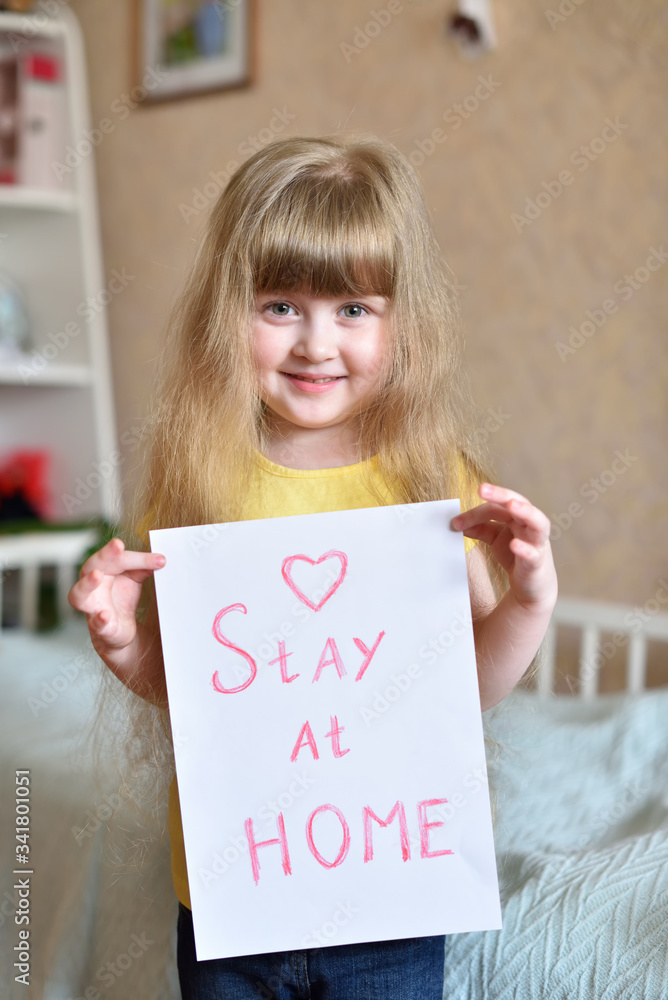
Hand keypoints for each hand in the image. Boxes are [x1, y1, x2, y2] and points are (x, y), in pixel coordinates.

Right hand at [68, 537, 165, 664]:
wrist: (120, 629)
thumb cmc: (123, 597)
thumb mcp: (135, 578)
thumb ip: (143, 567)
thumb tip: (160, 559)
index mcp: (101, 569)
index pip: (116, 557)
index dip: (137, 557)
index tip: (160, 560)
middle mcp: (91, 586)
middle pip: (92, 566)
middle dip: (105, 554)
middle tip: (118, 544)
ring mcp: (92, 607)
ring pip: (79, 595)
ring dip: (87, 584)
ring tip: (96, 576)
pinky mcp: (99, 627)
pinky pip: (96, 623)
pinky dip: (99, 620)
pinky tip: (105, 615)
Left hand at [451, 483, 556, 610]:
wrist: (531, 583)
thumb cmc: (514, 554)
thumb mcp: (494, 538)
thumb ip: (480, 528)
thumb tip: (457, 523)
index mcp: (516, 516)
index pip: (496, 507)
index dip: (475, 513)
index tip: (456, 522)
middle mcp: (529, 524)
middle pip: (518, 503)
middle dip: (501, 495)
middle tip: (481, 489)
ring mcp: (537, 542)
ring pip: (537, 523)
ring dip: (526, 512)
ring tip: (512, 505)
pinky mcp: (537, 562)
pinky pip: (533, 554)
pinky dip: (525, 549)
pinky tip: (514, 545)